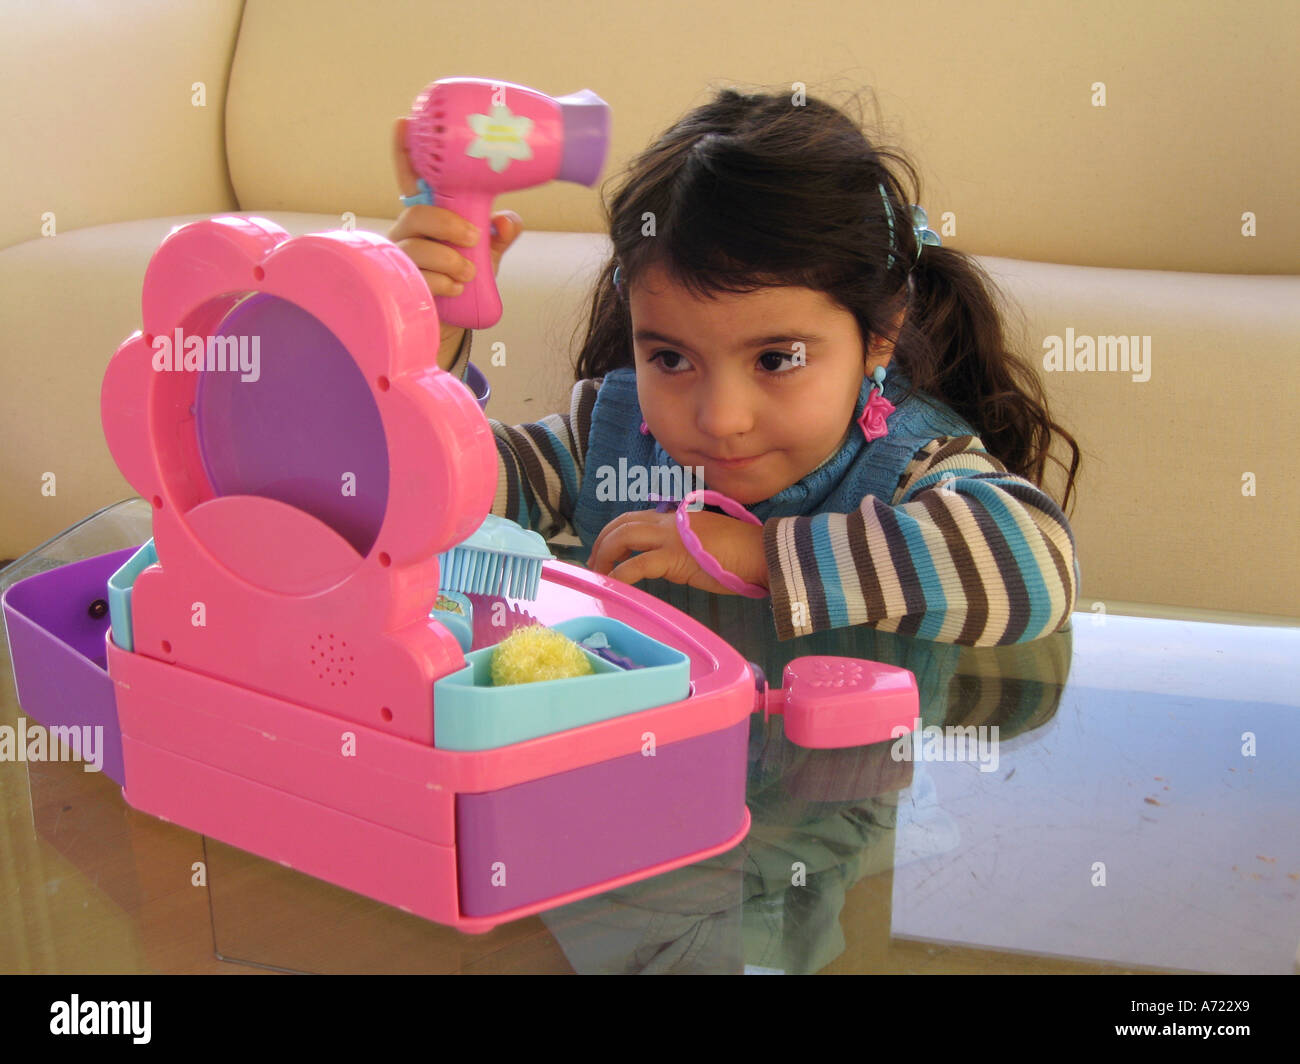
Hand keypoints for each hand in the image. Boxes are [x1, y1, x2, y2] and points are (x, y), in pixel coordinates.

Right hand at [387, 116, 523, 369]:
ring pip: (416, 249)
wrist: (451, 320)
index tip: (403, 122)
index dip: (405, 152)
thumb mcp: (486, 253)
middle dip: (446, 224)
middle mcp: (407, 233)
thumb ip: (500, 235)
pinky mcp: (400, 286)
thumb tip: (508, 222)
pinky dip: (444, 283)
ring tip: (469, 272)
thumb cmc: (463, 277)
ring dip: (449, 260)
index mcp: (427, 217)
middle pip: (415, 214)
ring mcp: (400, 260)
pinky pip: (419, 279)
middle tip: (473, 237)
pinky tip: (456, 288)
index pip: (413, 180)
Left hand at [588, 508, 769, 594]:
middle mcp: (669, 522)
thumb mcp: (705, 543)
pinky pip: (636, 565)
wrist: (761, 554)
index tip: (605, 550)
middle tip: (594, 563)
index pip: (635, 518)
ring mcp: (671, 538)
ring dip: (605, 555)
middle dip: (602, 542)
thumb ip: (683, 546)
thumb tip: (667, 561)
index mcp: (677, 518)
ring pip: (623, 537)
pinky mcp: (674, 558)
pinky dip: (619, 574)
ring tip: (598, 573)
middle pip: (622, 524)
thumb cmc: (741, 553)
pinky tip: (611, 583)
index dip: (614, 531)